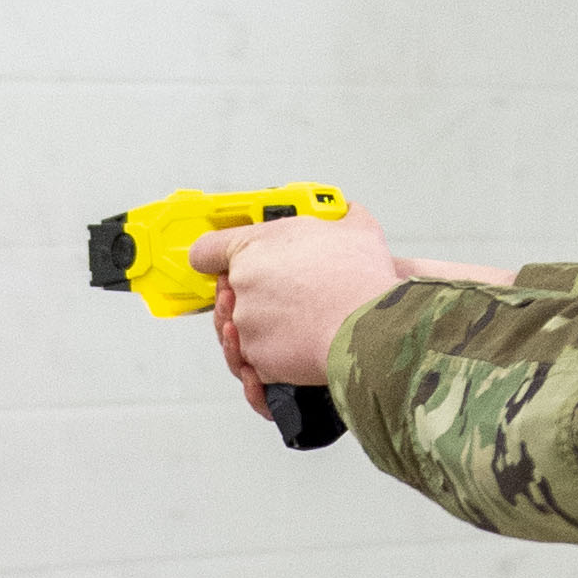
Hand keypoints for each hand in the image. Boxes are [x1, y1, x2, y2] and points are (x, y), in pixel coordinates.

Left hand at [191, 208, 402, 423]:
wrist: (371, 328)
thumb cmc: (361, 279)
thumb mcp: (356, 228)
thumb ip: (342, 217)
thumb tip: (348, 214)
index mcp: (253, 246)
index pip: (207, 250)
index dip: (213, 259)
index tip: (219, 265)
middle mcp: (241, 285)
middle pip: (227, 295)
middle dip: (251, 297)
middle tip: (279, 299)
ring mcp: (246, 326)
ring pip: (241, 331)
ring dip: (264, 330)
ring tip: (294, 326)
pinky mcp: (257, 361)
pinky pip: (256, 363)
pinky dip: (272, 361)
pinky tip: (292, 352)